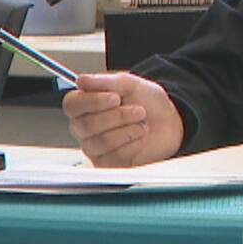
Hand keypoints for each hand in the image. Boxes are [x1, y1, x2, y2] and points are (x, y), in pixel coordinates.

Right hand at [63, 72, 183, 166]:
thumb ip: (106, 82)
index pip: (72, 105)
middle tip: (139, 110)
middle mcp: (84, 127)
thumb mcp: (130, 84)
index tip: (115, 98)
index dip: (93, 102)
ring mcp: (94, 147)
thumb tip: (81, 80)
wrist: (170, 122)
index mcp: (84, 105)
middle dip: (118, 116)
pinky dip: (134, 144)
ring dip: (129, 130)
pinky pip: (115, 157)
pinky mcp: (108, 163)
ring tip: (142, 123)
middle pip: (86, 125)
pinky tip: (140, 138)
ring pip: (101, 141)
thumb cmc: (146, 102)